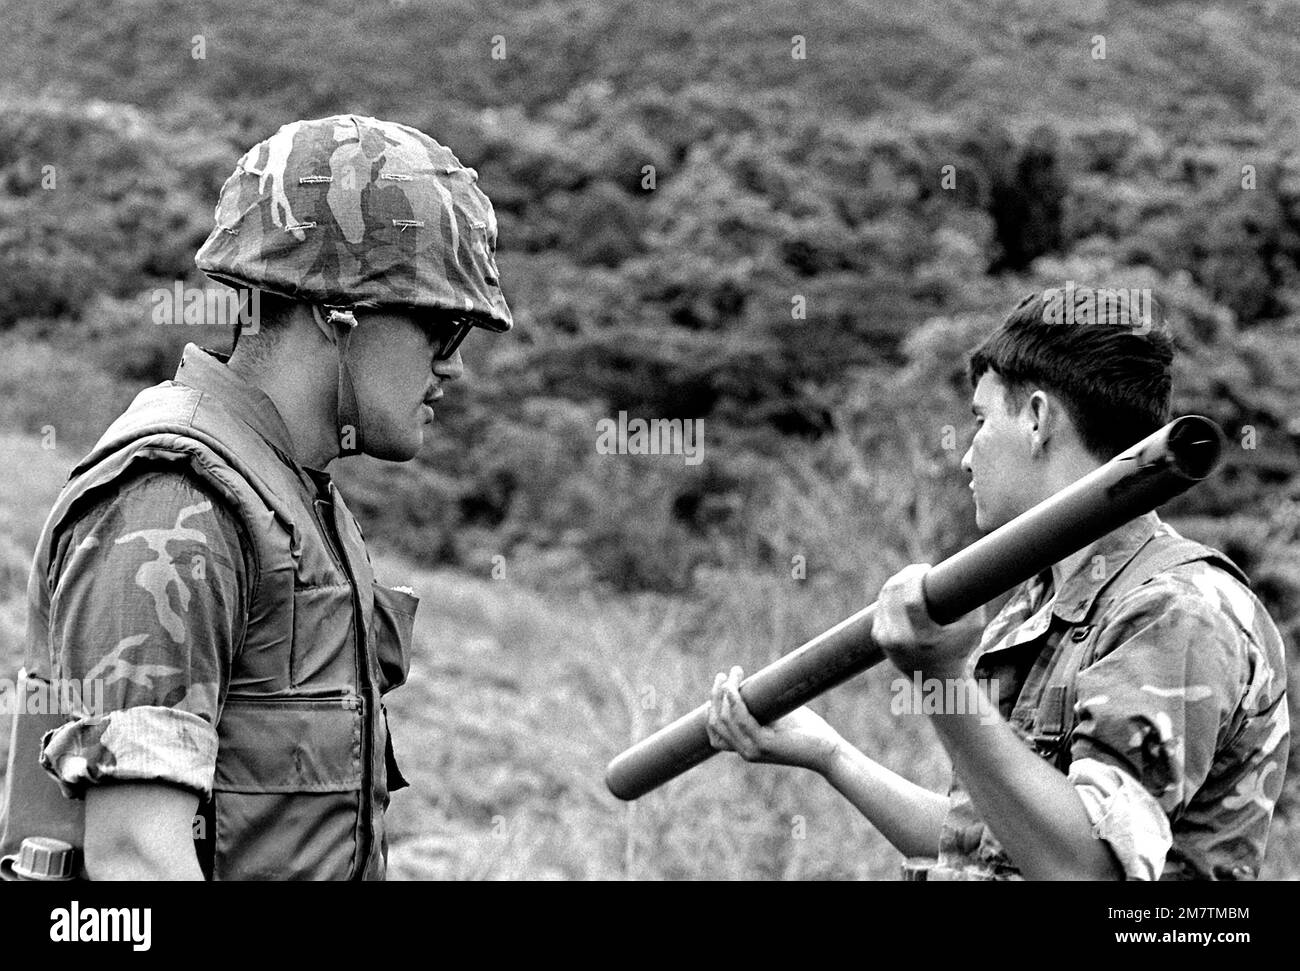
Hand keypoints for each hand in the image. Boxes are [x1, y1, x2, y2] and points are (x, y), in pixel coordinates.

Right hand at [706, 666, 842, 774]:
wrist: (828, 751)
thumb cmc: (807, 730)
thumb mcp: (778, 715)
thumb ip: (762, 706)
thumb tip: (752, 681)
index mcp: (746, 746)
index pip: (715, 732)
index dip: (711, 708)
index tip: (720, 686)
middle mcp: (745, 751)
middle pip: (716, 723)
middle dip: (715, 696)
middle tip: (723, 675)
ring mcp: (753, 750)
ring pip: (725, 720)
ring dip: (724, 694)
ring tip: (731, 675)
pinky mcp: (764, 745)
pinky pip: (742, 721)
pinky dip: (734, 703)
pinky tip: (734, 690)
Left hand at [871, 563, 984, 678]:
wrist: (936, 680)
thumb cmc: (959, 649)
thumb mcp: (974, 628)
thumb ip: (976, 602)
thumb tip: (975, 572)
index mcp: (924, 639)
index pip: (910, 601)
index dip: (915, 578)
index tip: (926, 569)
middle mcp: (901, 640)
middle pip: (893, 594)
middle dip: (906, 575)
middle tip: (920, 570)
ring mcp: (887, 640)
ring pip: (884, 597)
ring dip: (897, 581)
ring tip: (913, 577)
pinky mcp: (879, 637)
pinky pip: (880, 606)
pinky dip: (890, 593)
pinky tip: (902, 589)